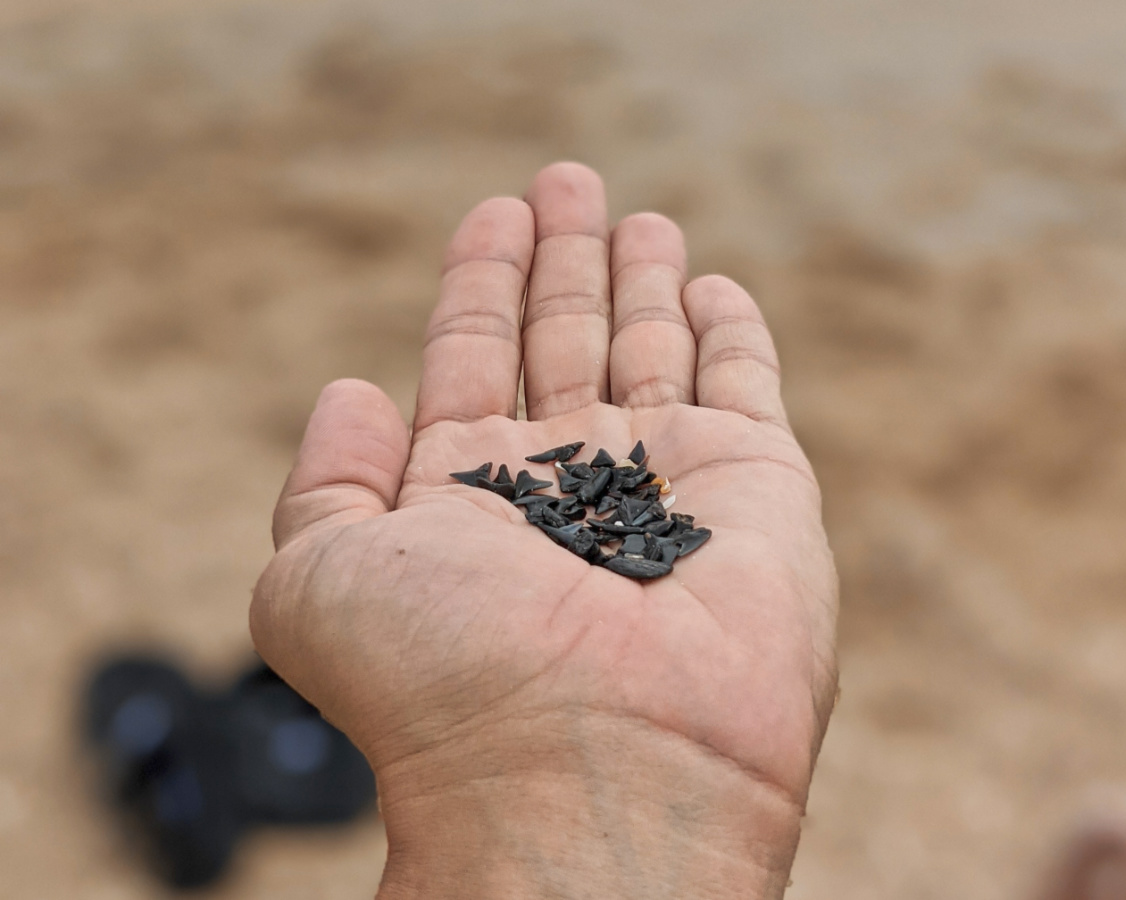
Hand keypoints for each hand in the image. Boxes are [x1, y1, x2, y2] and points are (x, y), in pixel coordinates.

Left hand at [251, 162, 838, 898]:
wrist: (595, 770)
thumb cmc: (443, 683)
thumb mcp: (316, 579)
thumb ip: (323, 483)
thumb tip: (352, 389)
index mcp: (472, 495)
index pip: (473, 356)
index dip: (479, 282)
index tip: (493, 211)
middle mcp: (569, 485)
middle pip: (565, 338)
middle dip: (563, 260)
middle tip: (566, 180)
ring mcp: (667, 479)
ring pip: (653, 347)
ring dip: (643, 277)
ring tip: (634, 212)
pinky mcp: (759, 482)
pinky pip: (747, 381)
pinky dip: (733, 329)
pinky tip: (711, 284)